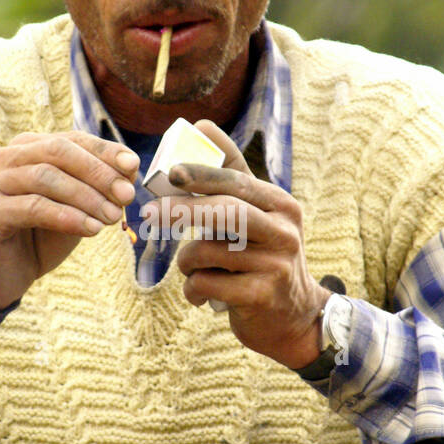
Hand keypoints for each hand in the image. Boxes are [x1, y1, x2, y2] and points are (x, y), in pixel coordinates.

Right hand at [0, 131, 138, 308]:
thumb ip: (99, 186)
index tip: (133, 165)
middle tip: (126, 195)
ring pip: (45, 177)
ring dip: (85, 196)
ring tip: (112, 218)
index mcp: (28, 148)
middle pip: (57, 151)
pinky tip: (91, 230)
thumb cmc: (44, 236)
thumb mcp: (79, 207)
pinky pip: (32, 207)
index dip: (104, 150)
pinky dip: (66, 216)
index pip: (71, 139)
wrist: (8, 275)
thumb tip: (130, 166)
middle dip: (97, 172)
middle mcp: (5, 158)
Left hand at [143, 120, 330, 368]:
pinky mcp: (262, 295)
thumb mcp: (258, 216)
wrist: (295, 318)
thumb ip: (231, 178)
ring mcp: (276, 264)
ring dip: (187, 262)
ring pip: (207, 250)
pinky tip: (201, 294)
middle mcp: (283, 230)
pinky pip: (207, 283)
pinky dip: (193, 289)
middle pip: (224, 211)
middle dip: (181, 211)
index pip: (237, 180)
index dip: (202, 173)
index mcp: (280, 204)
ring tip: (194, 270)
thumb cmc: (263, 259)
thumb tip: (201, 125)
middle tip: (148, 214)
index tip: (171, 171)